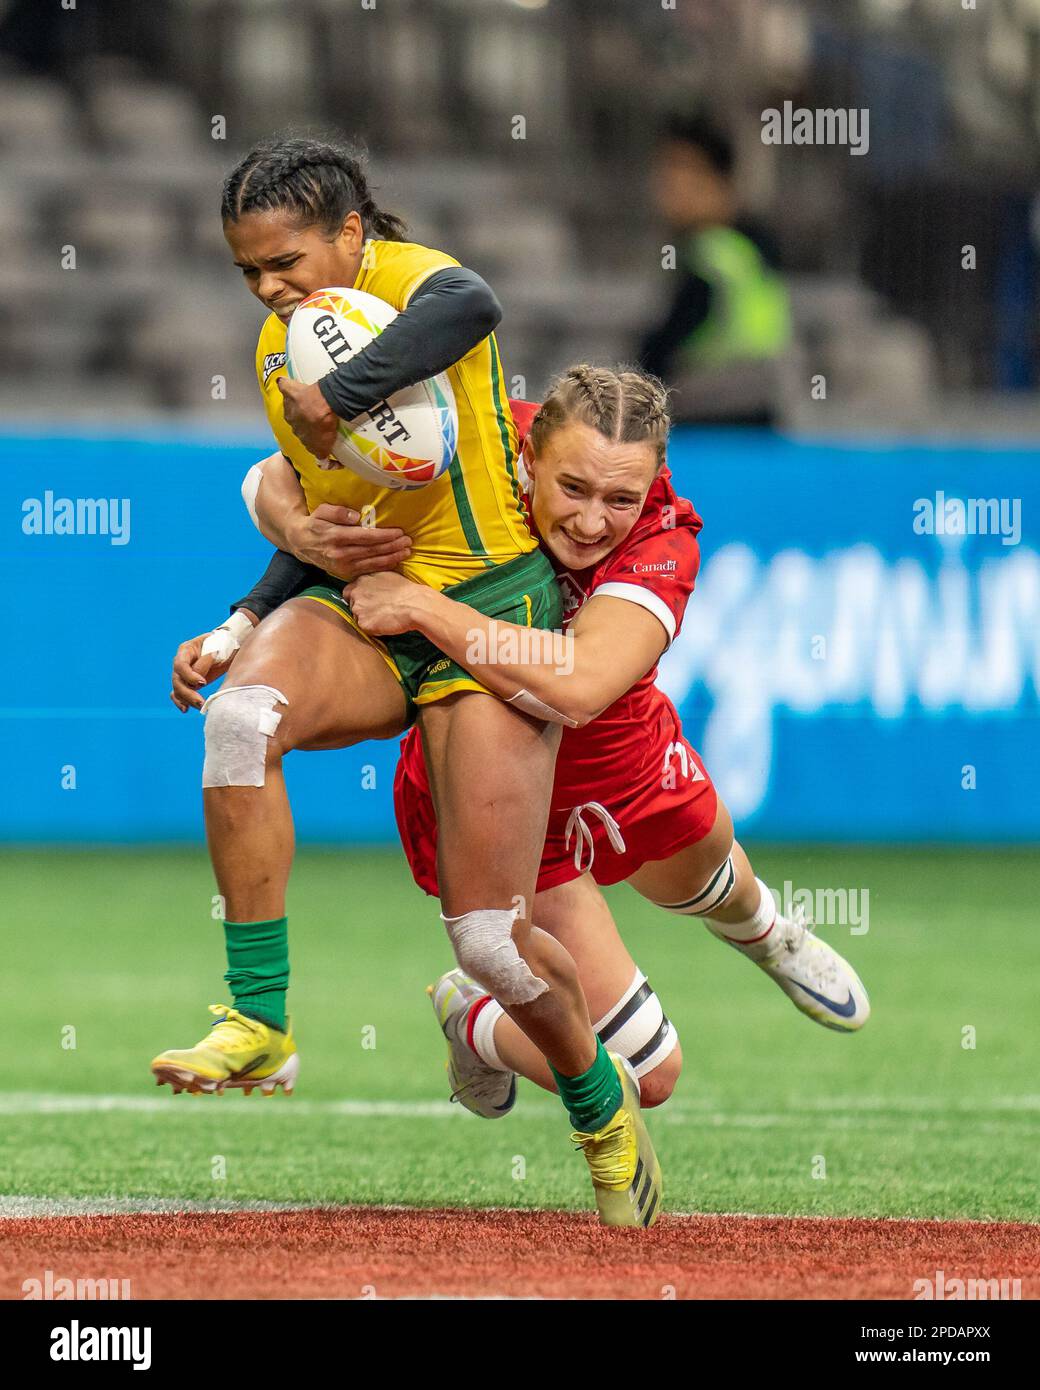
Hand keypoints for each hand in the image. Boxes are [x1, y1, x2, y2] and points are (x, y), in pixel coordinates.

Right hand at [171, 633, 231, 711]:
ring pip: (177, 689)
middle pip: (177, 680)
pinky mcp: (186, 683)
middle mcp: (181, 661)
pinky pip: (178, 694)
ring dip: (187, 700)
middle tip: (201, 702)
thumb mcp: (218, 647)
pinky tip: (185, 710)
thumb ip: (208, 659)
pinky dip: (180, 702)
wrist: (226, 646)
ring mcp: (182, 673)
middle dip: (188, 693)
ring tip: (200, 707)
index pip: (180, 665)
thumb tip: (199, 675)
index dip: (189, 676)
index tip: (203, 683)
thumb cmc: (223, 644)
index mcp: (186, 649)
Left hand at [276, 376, 338, 458]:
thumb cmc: (308, 395)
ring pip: (313, 445)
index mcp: (290, 417)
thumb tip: (279, 381)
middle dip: (310, 429)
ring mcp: (307, 442)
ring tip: (331, 439)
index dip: (301, 416)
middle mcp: (296, 431)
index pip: (294, 418)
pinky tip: (338, 463)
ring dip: (320, 442)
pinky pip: (325, 461)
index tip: (309, 413)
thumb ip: (285, 385)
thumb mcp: (292, 387)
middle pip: (302, 431)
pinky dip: (331, 463)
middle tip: (322, 424)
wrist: (322, 405)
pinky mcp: (320, 450)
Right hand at [287, 504, 411, 579]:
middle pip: (372, 551)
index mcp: (336, 537)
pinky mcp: (344, 573)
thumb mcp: (322, 511)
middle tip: (408, 541)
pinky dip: (382, 567)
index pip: (366, 537)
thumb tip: (357, 517)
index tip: (399, 532)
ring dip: (391, 558)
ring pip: (372, 563)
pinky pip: (367, 570)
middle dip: (393, 546)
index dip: (384, 535)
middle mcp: (340, 554)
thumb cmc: (315, 523)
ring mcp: (343, 566)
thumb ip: (339, 512)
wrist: (300, 543)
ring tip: (407, 552)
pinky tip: (394, 562)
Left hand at [343, 572, 431, 636]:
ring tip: (384, 617)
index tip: (367, 602)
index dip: (357, 598)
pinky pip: (365, 628)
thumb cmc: (407, 590)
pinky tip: (385, 624)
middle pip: (352, 605)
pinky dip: (373, 628)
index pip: (348, 591)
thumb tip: (370, 586)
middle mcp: (356, 593)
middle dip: (361, 608)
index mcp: (361, 580)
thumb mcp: (387, 576)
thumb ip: (373, 581)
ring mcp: (358, 609)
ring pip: (357, 617)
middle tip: (377, 611)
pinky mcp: (363, 623)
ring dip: (367, 618)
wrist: (416, 604)